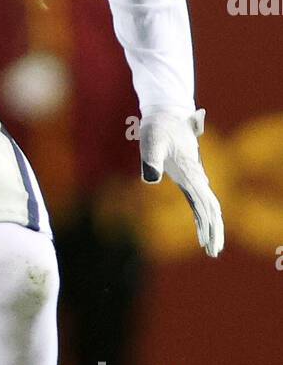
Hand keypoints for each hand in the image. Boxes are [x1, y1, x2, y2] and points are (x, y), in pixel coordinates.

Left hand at [139, 108, 223, 256]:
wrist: (167, 112)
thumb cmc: (158, 126)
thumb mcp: (152, 141)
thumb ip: (151, 158)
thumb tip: (151, 179)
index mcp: (191, 173)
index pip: (204, 203)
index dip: (207, 224)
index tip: (208, 243)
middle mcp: (197, 176)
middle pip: (211, 208)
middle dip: (213, 231)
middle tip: (213, 253)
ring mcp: (194, 176)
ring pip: (208, 205)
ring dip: (210, 226)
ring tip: (210, 247)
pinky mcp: (188, 175)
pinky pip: (199, 199)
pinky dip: (202, 215)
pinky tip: (200, 226)